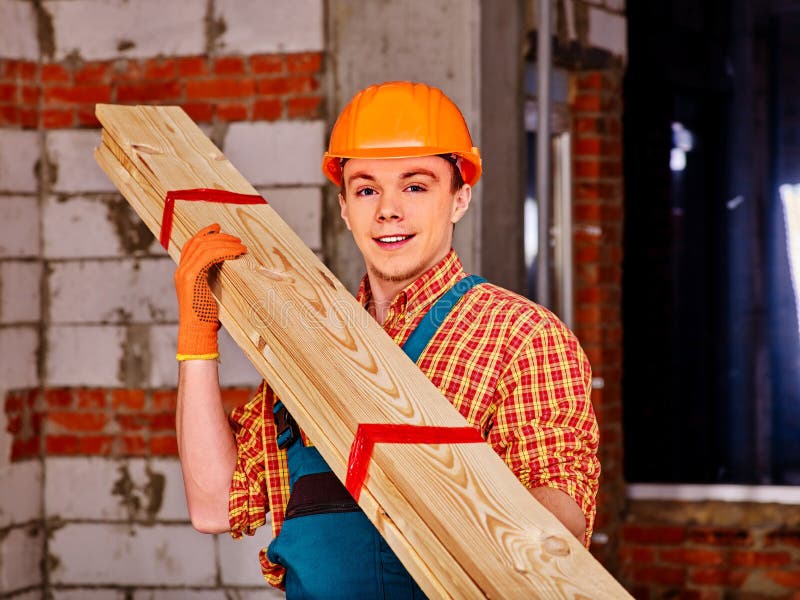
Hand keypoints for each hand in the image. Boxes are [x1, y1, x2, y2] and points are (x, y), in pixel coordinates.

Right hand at [174, 223, 246, 359]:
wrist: (198, 332)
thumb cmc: (207, 318)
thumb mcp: (210, 294)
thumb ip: (213, 280)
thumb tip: (229, 269)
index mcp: (183, 273)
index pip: (190, 245)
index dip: (204, 234)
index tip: (219, 228)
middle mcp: (180, 271)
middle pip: (197, 242)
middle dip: (218, 236)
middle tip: (236, 239)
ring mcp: (184, 274)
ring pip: (204, 247)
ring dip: (225, 243)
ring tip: (241, 247)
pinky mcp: (191, 278)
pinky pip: (208, 257)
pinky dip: (224, 252)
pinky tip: (236, 254)